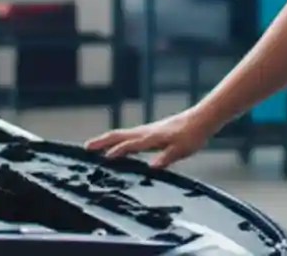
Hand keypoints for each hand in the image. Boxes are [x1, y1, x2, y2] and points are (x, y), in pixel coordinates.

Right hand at [84, 108, 216, 169]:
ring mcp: (146, 130)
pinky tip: (117, 145)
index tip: (102, 159)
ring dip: (106, 139)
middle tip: (85, 148)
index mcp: (151, 137)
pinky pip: (128, 135)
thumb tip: (151, 167)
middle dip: (102, 141)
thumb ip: (166, 158)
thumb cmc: (192, 135)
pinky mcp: (150, 131)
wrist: (201, 119)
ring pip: (122, 134)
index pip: (130, 145)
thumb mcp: (181, 150)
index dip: (116, 152)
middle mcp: (145, 132)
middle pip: (119, 135)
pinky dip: (117, 139)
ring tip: (93, 146)